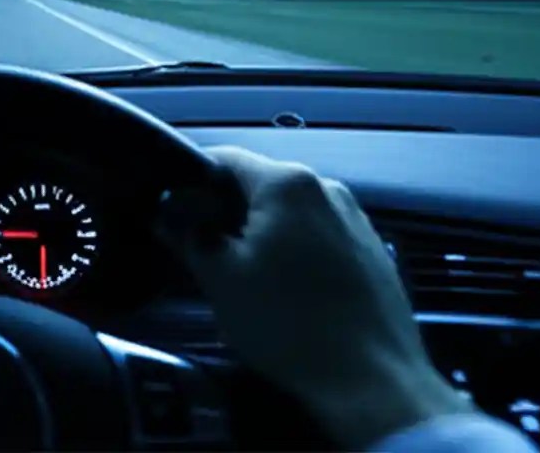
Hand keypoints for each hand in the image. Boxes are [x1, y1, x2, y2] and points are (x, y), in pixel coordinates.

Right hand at [160, 146, 470, 449]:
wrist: (372, 382)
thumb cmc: (289, 324)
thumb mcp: (220, 279)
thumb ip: (188, 235)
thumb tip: (167, 212)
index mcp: (287, 183)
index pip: (222, 157)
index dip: (187, 182)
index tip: (171, 214)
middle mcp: (327, 187)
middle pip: (257, 184)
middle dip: (225, 213)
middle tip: (201, 254)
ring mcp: (356, 218)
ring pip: (288, 213)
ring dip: (260, 235)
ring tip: (245, 279)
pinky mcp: (373, 251)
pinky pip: (318, 236)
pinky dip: (293, 252)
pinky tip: (286, 292)